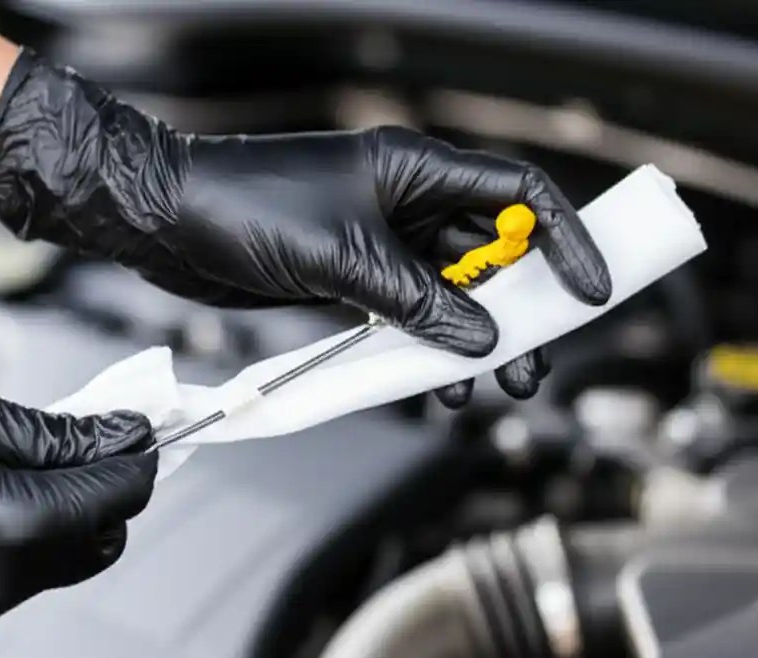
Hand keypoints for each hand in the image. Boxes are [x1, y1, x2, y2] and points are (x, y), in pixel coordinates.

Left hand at [0, 50, 610, 404]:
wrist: (168, 222)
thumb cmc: (244, 206)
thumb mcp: (343, 258)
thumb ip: (418, 302)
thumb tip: (480, 340)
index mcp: (413, 168)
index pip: (518, 191)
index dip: (564, 237)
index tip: (589, 289)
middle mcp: (404, 200)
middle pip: (492, 251)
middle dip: (519, 310)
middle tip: (531, 366)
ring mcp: (378, 240)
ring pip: (451, 292)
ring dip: (473, 340)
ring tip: (484, 388)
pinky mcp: (350, 277)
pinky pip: (408, 314)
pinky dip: (425, 347)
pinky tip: (431, 383)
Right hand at [0, 384, 156, 635]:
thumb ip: (61, 435)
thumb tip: (119, 436)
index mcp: (20, 530)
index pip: (118, 496)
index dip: (138, 453)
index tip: (141, 421)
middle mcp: (5, 584)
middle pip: (100, 542)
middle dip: (107, 491)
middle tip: (89, 439)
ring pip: (59, 564)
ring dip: (65, 516)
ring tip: (32, 461)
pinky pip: (13, 580)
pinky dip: (22, 541)